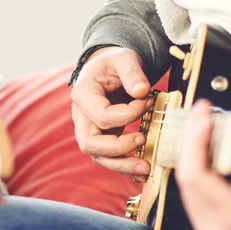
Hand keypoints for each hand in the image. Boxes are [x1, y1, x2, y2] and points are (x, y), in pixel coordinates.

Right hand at [70, 47, 153, 178]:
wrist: (109, 68)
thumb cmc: (114, 62)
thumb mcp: (124, 58)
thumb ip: (132, 72)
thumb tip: (142, 91)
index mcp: (83, 94)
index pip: (103, 115)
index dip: (129, 113)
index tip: (148, 101)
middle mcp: (81, 116)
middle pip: (90, 143)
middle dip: (117, 148)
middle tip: (143, 140)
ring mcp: (89, 129)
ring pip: (98, 156)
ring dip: (122, 165)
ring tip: (146, 168)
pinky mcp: (102, 138)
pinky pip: (109, 158)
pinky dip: (125, 167)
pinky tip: (143, 171)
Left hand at [175, 99, 230, 229]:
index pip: (197, 175)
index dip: (195, 142)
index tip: (203, 117)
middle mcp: (217, 225)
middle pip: (187, 177)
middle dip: (191, 140)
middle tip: (200, 113)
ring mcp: (209, 229)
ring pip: (187, 184)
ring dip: (192, 152)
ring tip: (201, 125)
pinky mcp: (207, 227)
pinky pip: (193, 193)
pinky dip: (196, 168)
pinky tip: (202, 149)